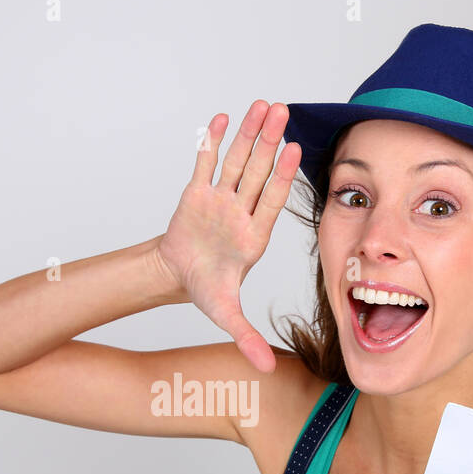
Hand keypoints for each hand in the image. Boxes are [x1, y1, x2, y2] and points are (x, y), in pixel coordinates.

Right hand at [154, 100, 300, 372]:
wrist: (178, 277)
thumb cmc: (207, 290)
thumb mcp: (227, 315)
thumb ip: (247, 338)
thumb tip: (268, 369)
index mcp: (253, 235)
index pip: (272, 200)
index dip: (282, 176)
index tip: (295, 152)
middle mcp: (241, 211)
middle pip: (257, 171)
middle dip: (269, 141)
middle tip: (282, 111)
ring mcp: (220, 199)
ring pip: (236, 161)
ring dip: (248, 133)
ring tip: (262, 104)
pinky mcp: (197, 192)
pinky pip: (205, 162)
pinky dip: (212, 142)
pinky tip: (221, 118)